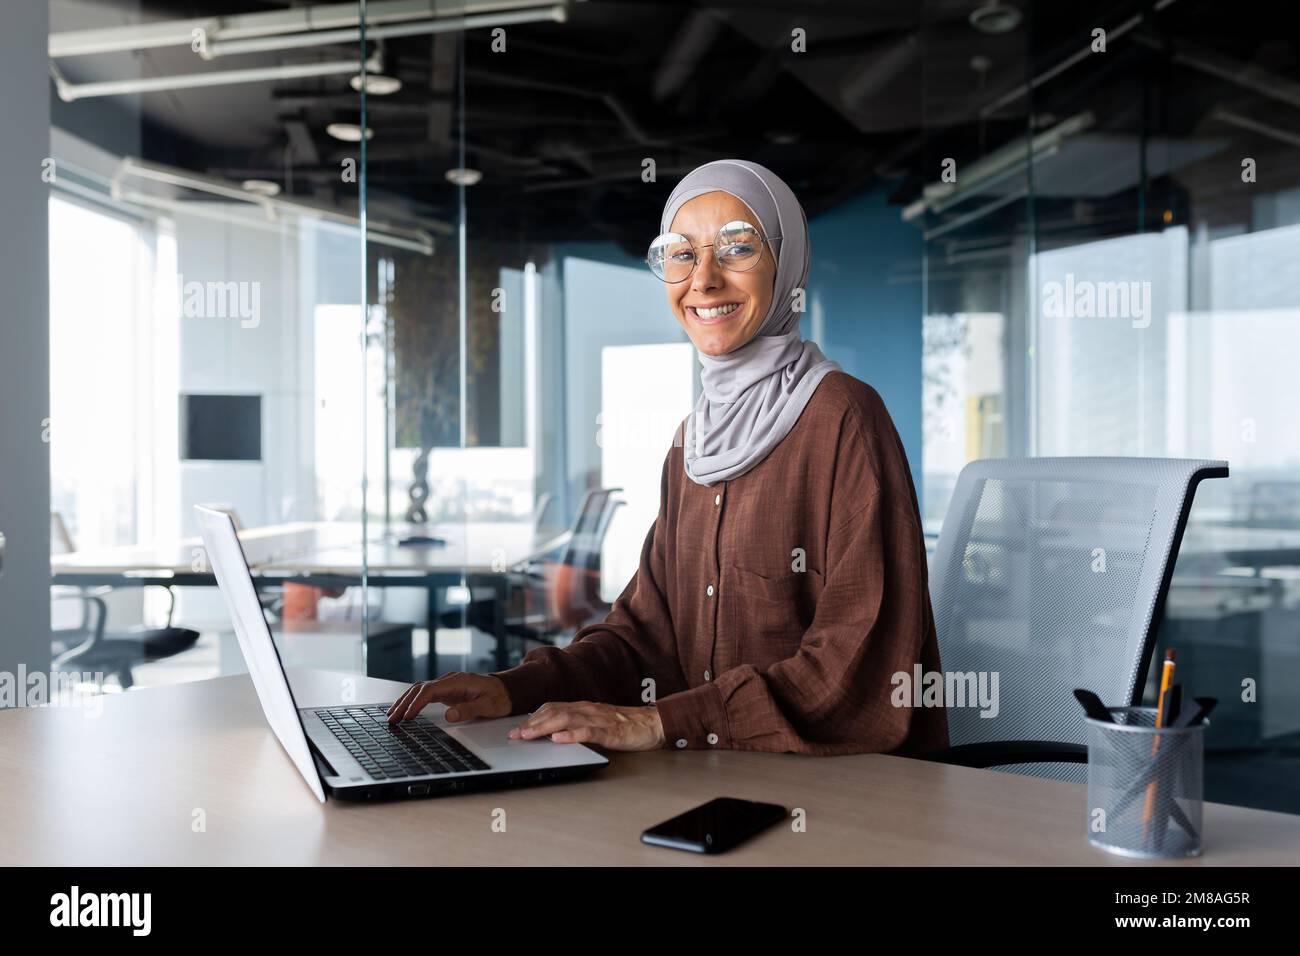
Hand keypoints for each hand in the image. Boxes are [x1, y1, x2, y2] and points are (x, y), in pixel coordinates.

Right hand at [386, 673, 510, 723]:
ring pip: (419, 690)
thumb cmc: (499, 698)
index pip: (430, 691)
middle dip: (404, 703)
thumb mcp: (488, 706)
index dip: (416, 704)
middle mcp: (449, 681)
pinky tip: (405, 710)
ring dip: (405, 702)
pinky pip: (424, 694)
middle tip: (391, 719)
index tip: (407, 716)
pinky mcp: (447, 691)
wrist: (508, 690)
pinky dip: (412, 701)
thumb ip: (469, 709)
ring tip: (392, 716)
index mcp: (457, 682)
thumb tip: (448, 715)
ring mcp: (447, 685)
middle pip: (419, 688)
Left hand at [508, 701, 664, 750]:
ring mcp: (599, 719)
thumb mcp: (597, 721)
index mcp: (584, 707)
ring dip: (544, 727)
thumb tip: (553, 731)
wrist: (653, 723)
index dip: (532, 717)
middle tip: (515, 734)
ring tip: (529, 735)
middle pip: (554, 712)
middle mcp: (588, 709)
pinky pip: (588, 732)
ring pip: (567, 719)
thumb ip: (578, 723)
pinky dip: (572, 735)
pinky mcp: (610, 731)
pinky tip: (559, 739)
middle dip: (532, 723)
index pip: (552, 708)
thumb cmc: (625, 724)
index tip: (517, 728)